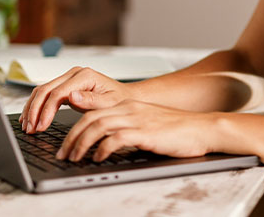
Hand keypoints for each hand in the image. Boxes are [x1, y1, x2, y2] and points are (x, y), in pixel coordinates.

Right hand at [20, 67, 133, 133]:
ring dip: (32, 108)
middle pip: (46, 89)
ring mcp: (69, 78)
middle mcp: (74, 73)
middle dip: (35, 110)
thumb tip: (72, 97)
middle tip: (30, 129)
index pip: (58, 93)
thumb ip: (91, 101)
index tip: (41, 126)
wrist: (125, 96)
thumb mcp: (109, 103)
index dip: (46, 111)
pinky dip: (36, 106)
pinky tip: (31, 118)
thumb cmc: (119, 100)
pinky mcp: (65, 85)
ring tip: (27, 127)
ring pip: (42, 90)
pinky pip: (46, 94)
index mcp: (85, 76)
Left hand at [55, 100, 215, 161]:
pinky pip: (116, 138)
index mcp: (128, 104)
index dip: (74, 127)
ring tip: (74, 158)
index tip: (65, 144)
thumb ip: (125, 127)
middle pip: (90, 118)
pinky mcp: (146, 132)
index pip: (92, 111)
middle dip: (71, 137)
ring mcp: (137, 119)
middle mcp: (130, 108)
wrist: (201, 128)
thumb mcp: (146, 124)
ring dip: (81, 143)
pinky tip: (98, 158)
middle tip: (62, 154)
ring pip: (98, 126)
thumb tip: (104, 142)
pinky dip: (103, 148)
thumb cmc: (175, 130)